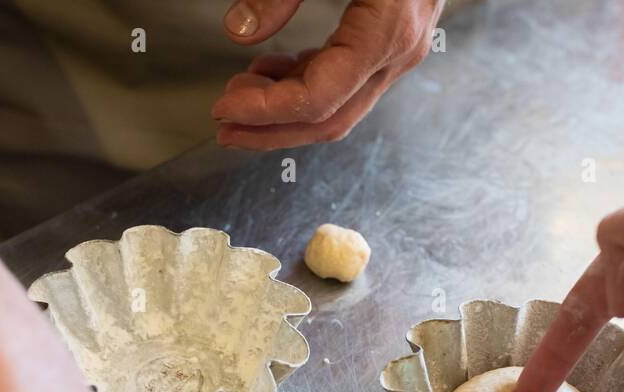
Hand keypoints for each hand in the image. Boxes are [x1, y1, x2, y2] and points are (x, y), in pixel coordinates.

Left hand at [213, 0, 444, 148]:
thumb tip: (238, 30)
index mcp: (386, 32)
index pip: (318, 100)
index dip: (265, 112)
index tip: (224, 108)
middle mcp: (399, 52)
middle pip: (330, 120)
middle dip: (271, 129)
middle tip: (224, 127)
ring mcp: (400, 51)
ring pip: (340, 108)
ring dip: (285, 110)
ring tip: (238, 95)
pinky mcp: (391, 41)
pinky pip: (348, 81)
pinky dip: (306, 83)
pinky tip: (269, 73)